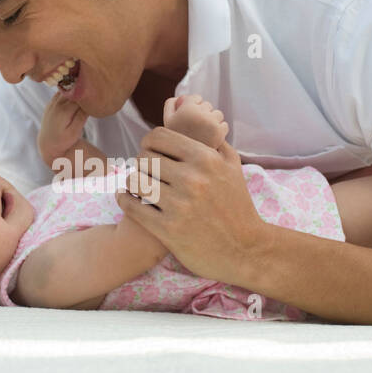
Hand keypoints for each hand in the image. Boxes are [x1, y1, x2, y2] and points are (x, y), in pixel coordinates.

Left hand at [38, 93, 89, 168]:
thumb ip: (81, 117)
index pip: (80, 97)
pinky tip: (75, 96)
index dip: (88, 96)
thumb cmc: (63, 141)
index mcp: (64, 111)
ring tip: (84, 93)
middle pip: (73, 91)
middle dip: (82, 92)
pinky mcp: (50, 103)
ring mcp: (52, 103)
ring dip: (75, 90)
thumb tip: (88, 104)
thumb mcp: (74, 132)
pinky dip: (68, 92)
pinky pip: (61, 93)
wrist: (47, 143)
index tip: (95, 98)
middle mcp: (56, 104)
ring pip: (67, 90)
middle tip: (92, 95)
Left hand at [118, 129, 266, 282]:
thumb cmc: (238, 206)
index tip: (150, 152)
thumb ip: (215, 142)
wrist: (246, 250)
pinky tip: (128, 199)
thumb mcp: (233, 167)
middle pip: (144, 158)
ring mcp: (178, 205)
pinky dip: (125, 200)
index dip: (149, 142)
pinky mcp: (167, 229)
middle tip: (145, 172)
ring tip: (138, 186)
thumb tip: (200, 122)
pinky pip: (133, 206)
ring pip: (135, 180)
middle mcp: (191, 179)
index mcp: (205, 159)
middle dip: (142, 164)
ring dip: (133, 182)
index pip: (158, 137)